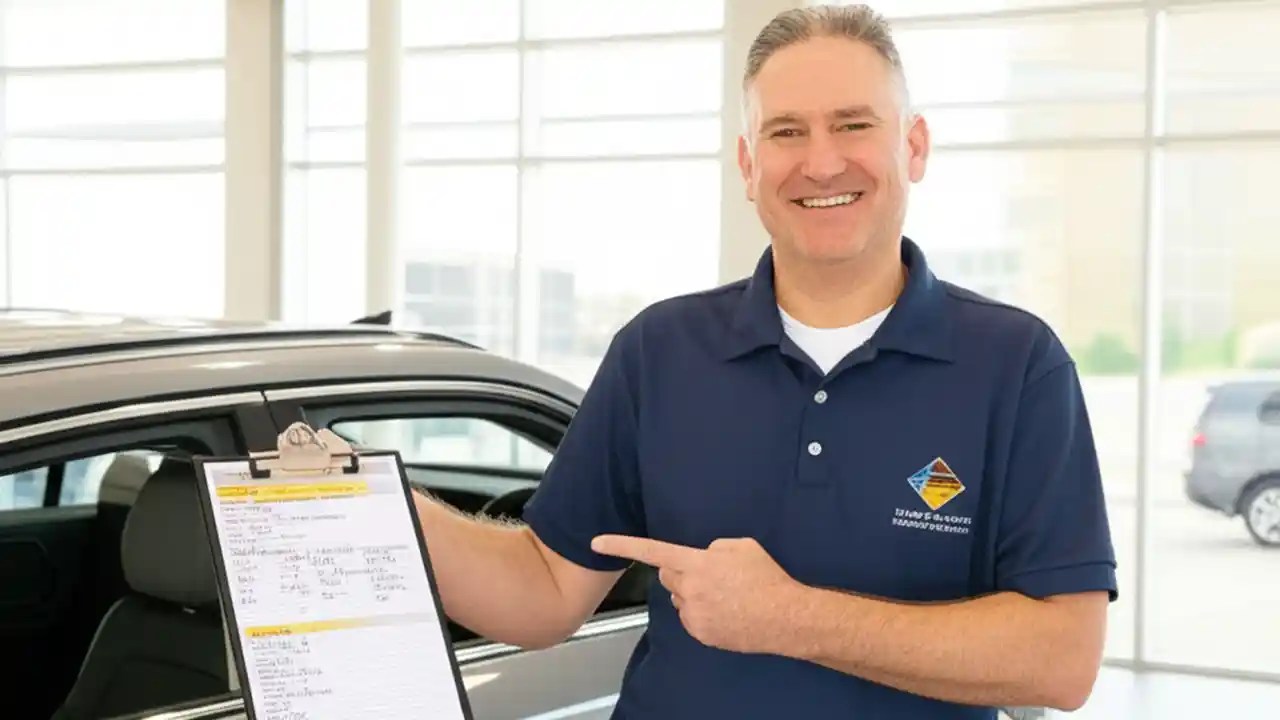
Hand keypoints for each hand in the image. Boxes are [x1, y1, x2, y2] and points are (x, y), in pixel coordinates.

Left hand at [591, 534, 804, 654]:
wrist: (785, 617)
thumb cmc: (766, 578)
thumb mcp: (741, 546)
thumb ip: (712, 547)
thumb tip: (702, 557)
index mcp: (696, 562)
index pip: (651, 551)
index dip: (621, 545)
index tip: (596, 543)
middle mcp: (688, 589)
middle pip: (666, 576)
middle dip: (680, 573)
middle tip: (708, 575)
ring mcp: (692, 614)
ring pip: (679, 599)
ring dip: (692, 594)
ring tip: (725, 596)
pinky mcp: (700, 634)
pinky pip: (690, 618)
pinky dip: (701, 614)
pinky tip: (725, 612)